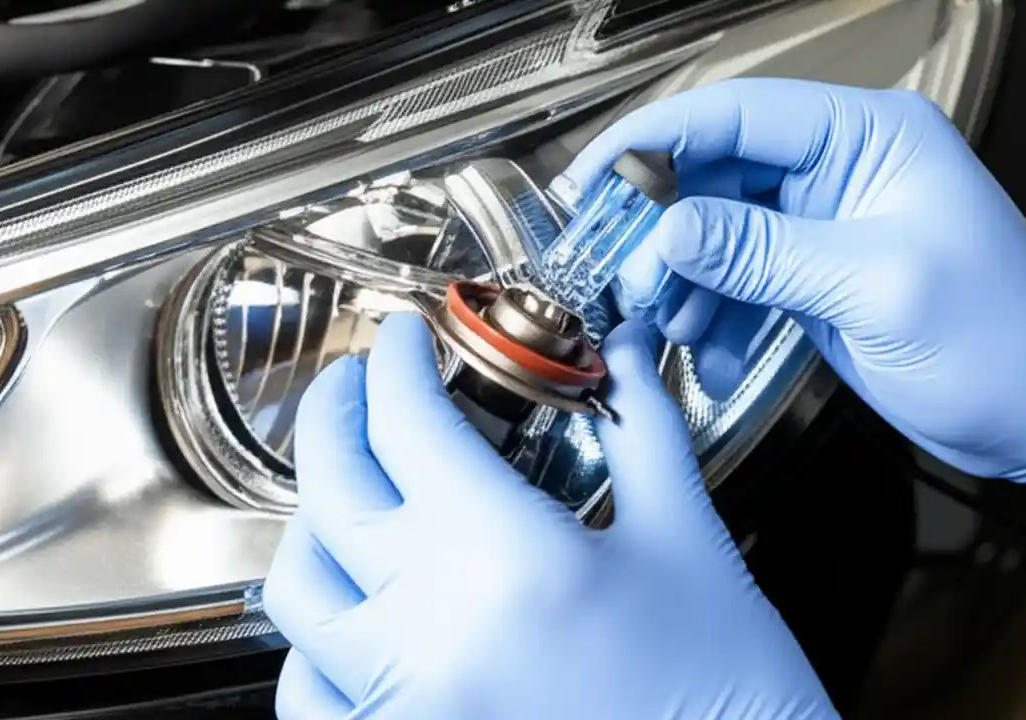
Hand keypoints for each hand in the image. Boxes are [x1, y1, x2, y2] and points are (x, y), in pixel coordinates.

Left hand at [263, 313, 835, 718]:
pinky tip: (351, 611)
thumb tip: (623, 351)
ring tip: (350, 487)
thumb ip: (640, 426)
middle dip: (336, 411)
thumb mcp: (685, 537)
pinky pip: (308, 691)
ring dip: (313, 518)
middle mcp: (430, 629)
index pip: (407, 420)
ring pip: (299, 587)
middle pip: (331, 485)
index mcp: (506, 554)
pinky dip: (314, 639)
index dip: (394, 360)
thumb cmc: (726, 685)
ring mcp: (403, 700)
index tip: (404, 339)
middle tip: (360, 382)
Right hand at [561, 78, 1025, 520]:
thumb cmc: (999, 342)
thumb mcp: (874, 287)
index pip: (738, 114)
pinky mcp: (813, 275)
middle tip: (625, 281)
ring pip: (716, 233)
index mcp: (867, 139)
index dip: (655, 140)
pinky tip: (709, 357)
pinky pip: (737, 281)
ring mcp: (822, 225)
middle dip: (662, 230)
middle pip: (714, 176)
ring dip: (683, 283)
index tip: (593, 180)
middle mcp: (839, 170)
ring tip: (668, 328)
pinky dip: (714, 318)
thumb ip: (765, 252)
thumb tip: (670, 229)